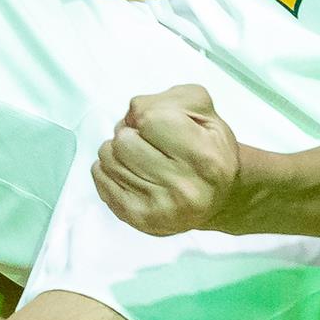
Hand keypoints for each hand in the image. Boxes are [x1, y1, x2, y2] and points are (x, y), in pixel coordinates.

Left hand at [92, 85, 241, 235]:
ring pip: (108, 158)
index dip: (149, 114)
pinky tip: (131, 170)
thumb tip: (132, 115)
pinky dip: (109, 167)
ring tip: (141, 155)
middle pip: (124, 140)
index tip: (161, 123)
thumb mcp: (204, 110)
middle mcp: (185, 187)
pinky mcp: (139, 219)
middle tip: (149, 141)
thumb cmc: (208, 148)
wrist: (219, 197)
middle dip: (131, 132)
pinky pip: (100, 178)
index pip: (149, 119)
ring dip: (118, 149)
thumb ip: (169, 100)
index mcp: (205, 157)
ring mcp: (160, 208)